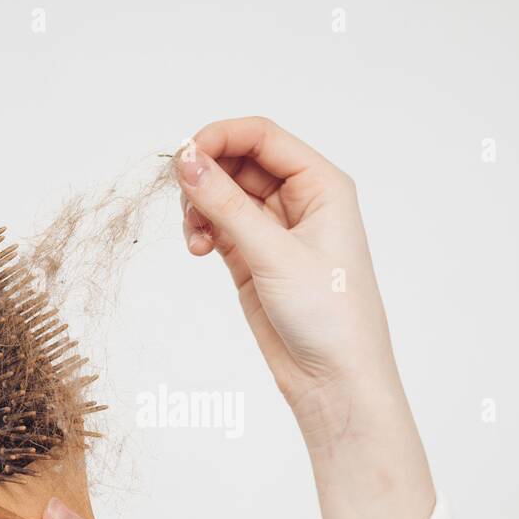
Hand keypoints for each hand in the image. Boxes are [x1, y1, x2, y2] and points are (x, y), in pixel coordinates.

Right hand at [177, 117, 435, 518]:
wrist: (335, 381)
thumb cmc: (329, 316)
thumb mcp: (274, 254)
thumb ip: (225, 203)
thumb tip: (185, 159)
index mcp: (323, 185)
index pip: (262, 136)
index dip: (219, 137)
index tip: (183, 156)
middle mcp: (301, 200)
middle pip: (239, 160)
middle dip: (206, 174)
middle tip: (183, 199)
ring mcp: (275, 230)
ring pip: (224, 193)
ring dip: (200, 205)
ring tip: (195, 238)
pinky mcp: (254, 258)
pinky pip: (220, 224)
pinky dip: (202, 229)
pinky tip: (198, 249)